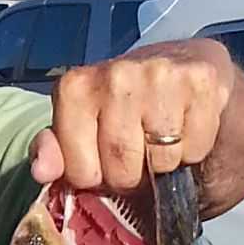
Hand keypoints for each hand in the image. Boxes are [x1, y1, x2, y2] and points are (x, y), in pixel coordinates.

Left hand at [32, 37, 240, 198]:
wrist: (188, 67)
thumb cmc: (129, 110)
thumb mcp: (83, 131)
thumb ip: (57, 152)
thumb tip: (41, 171)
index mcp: (75, 87)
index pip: (80, 171)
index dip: (96, 177)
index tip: (104, 160)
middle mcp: (115, 74)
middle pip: (122, 168)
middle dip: (132, 176)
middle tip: (139, 152)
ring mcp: (160, 74)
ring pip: (161, 161)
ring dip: (166, 164)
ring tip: (164, 137)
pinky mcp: (201, 81)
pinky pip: (196, 148)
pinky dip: (195, 149)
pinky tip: (188, 126)